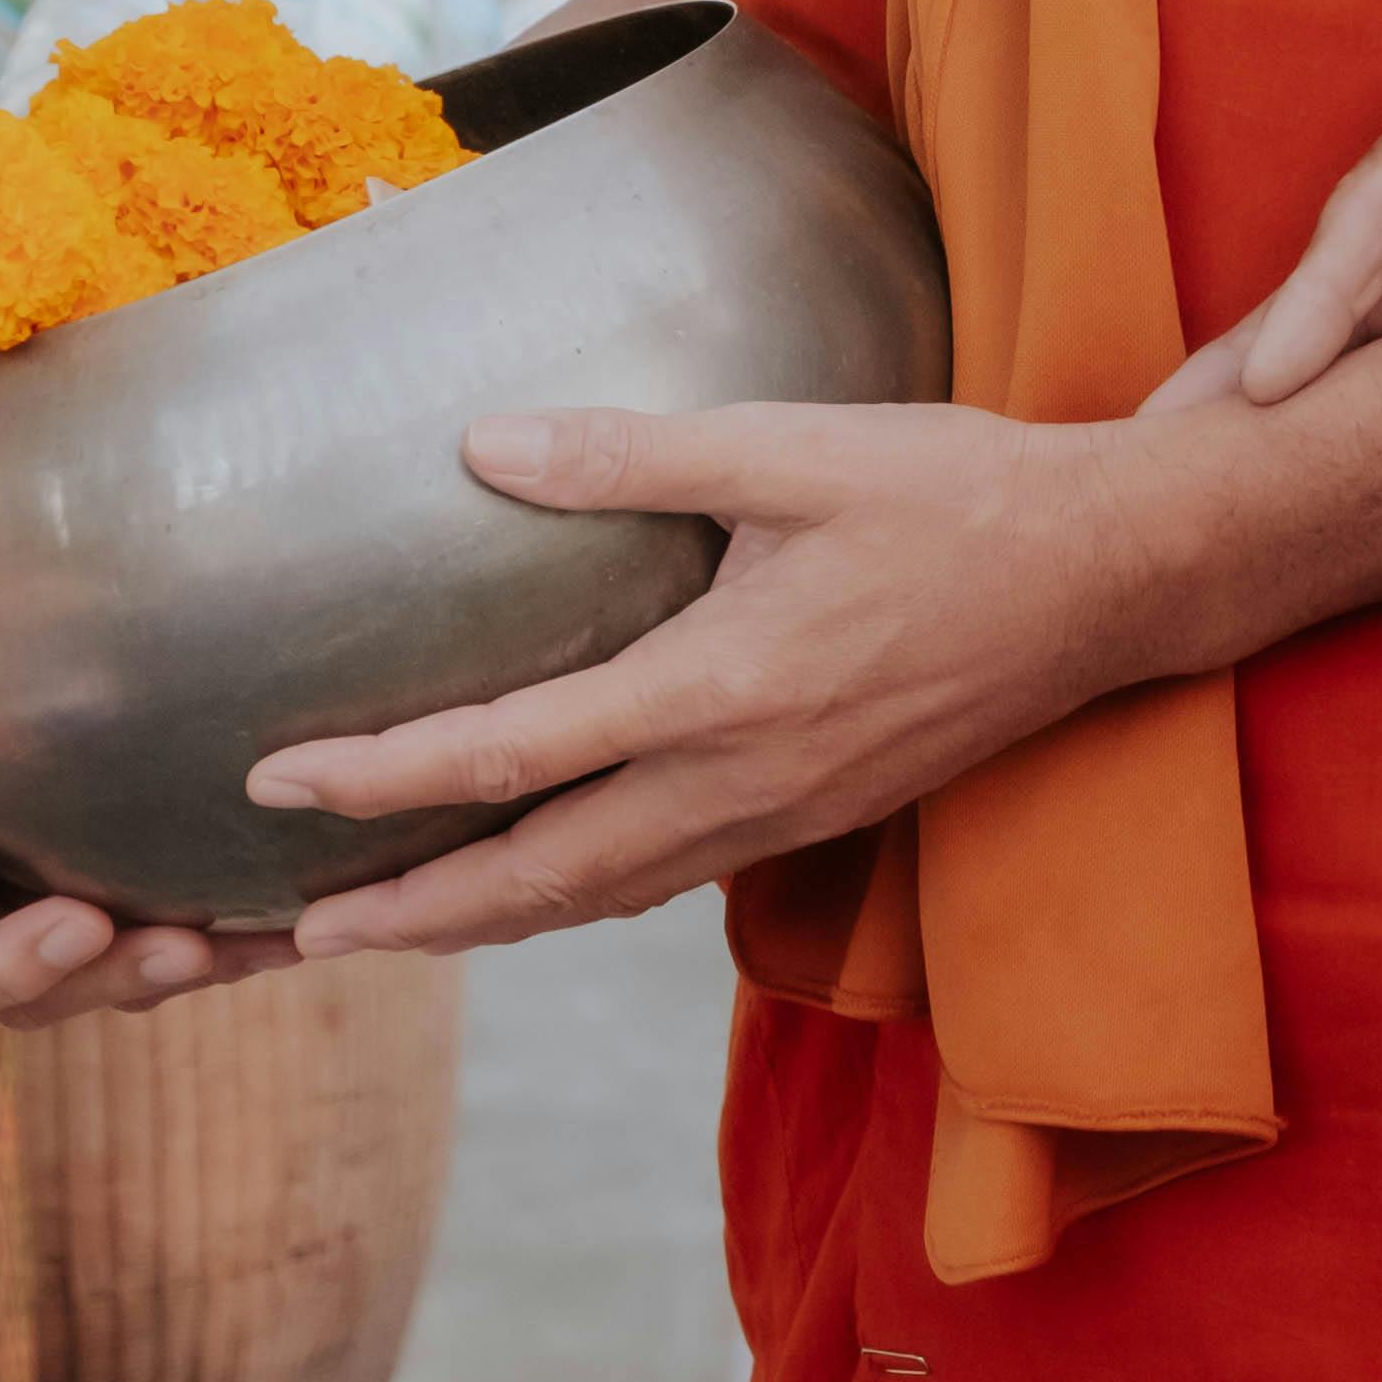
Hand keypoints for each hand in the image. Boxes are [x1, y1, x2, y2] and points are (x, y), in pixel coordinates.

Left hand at [241, 403, 1143, 952]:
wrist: (1107, 581)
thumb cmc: (955, 497)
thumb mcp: (793, 450)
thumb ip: (631, 458)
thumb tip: (479, 447)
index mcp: (718, 693)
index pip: (510, 758)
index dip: (380, 777)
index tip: (274, 785)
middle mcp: (738, 784)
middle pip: (534, 886)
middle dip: (405, 916)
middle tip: (285, 934)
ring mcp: (779, 816)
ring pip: (595, 903)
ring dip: (478, 923)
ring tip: (378, 929)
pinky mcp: (812, 815)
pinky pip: (659, 883)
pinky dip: (569, 900)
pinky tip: (532, 880)